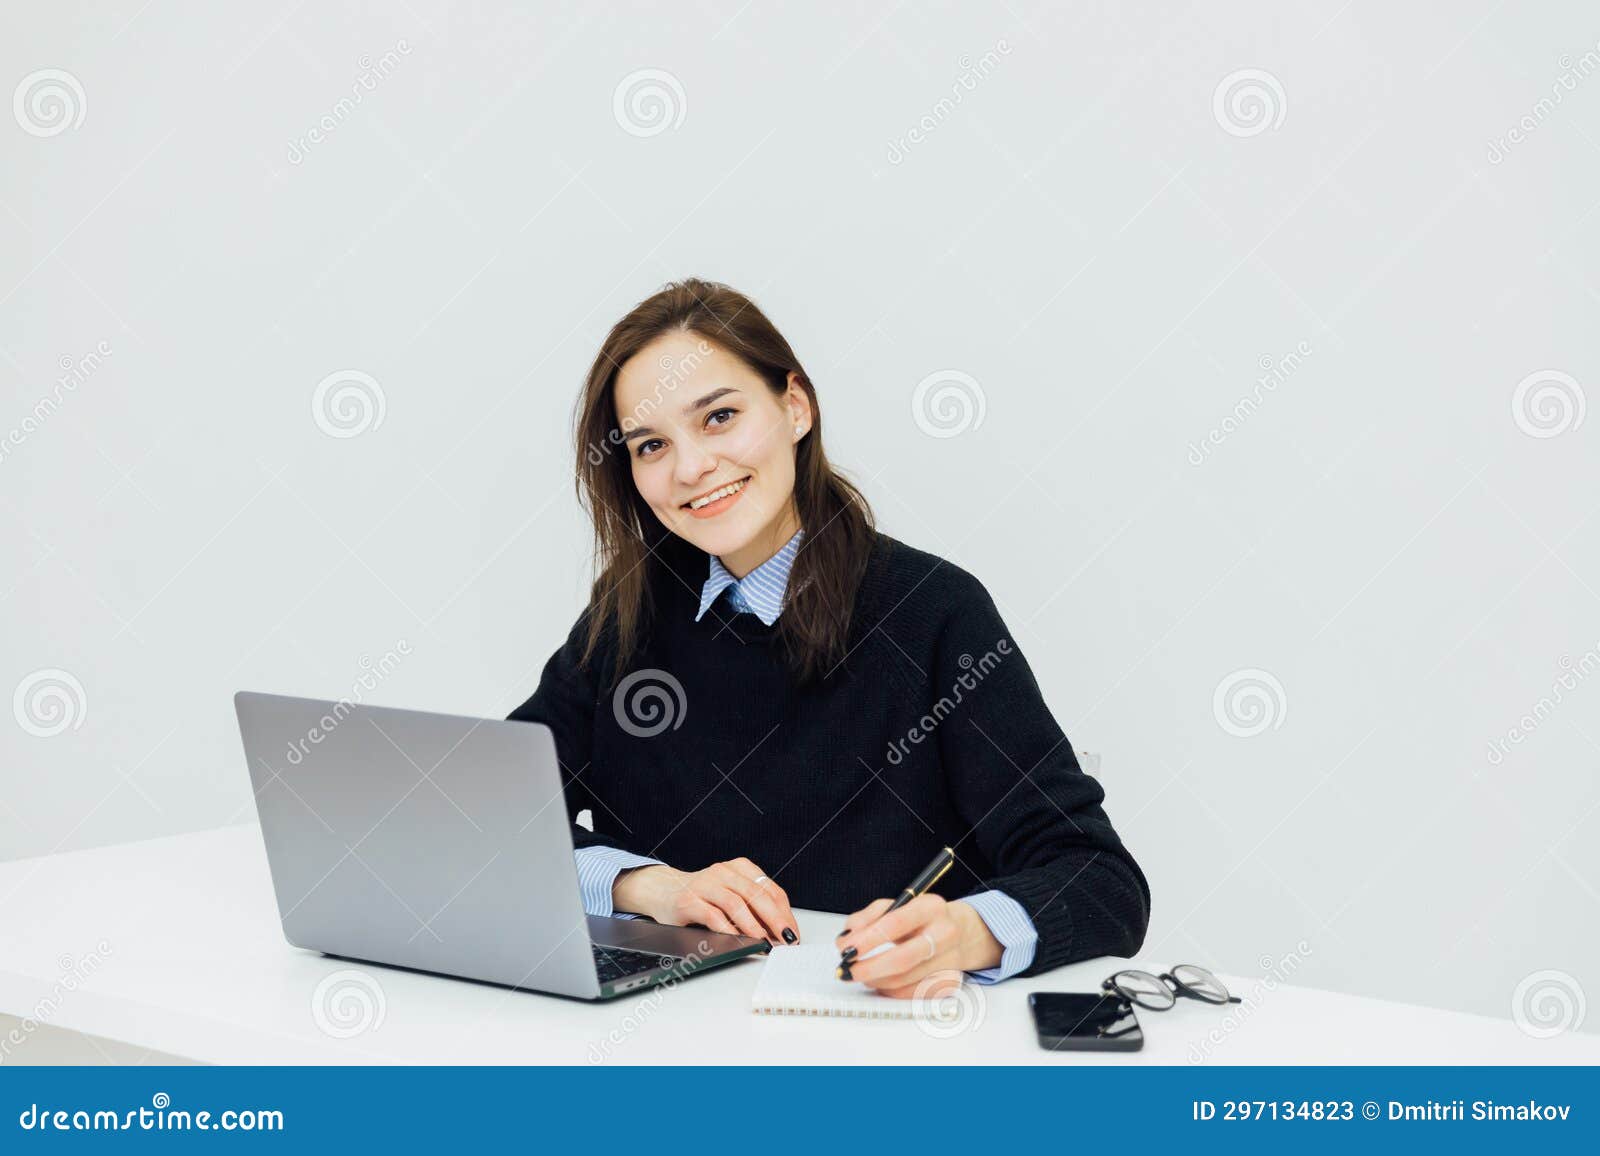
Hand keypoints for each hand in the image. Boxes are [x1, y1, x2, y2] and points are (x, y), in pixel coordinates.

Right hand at [612, 857, 798, 945]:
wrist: (662, 891)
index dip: (784, 912)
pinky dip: (728, 929)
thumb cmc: (702, 896)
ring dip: (753, 926)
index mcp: (739, 868)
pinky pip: (712, 915)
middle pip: (756, 894)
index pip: (769, 889)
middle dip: (775, 919)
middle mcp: (723, 872)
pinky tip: (737, 940)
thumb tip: (778, 932)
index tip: (792, 932)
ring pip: (736, 903)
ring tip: (764, 941)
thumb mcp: (730, 894)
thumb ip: (752, 906)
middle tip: (785, 938)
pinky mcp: (688, 900)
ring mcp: (705, 884)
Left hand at [833, 894, 1001, 998]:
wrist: (962, 931)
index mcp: (931, 907)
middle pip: (902, 959)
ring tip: (862, 975)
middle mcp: (945, 933)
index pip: (895, 924)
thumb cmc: (924, 918)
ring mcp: (951, 960)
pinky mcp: (950, 982)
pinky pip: (913, 993)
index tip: (847, 949)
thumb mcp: (898, 905)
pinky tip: (881, 982)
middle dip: (869, 968)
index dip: (867, 939)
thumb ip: (869, 917)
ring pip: (905, 980)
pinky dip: (891, 991)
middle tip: (848, 970)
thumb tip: (847, 938)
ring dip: (876, 981)